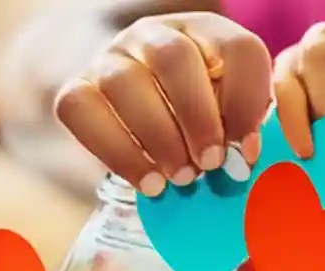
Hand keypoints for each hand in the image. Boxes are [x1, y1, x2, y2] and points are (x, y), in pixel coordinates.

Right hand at [54, 12, 271, 196]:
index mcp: (206, 33)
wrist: (148, 126)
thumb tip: (246, 155)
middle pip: (172, 58)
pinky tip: (148, 182)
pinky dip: (118, 153)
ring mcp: (111, 58)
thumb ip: (244, 128)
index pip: (234, 47)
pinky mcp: (77, 89)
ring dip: (158, 137)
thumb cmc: (201, 124)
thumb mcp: (232, 116)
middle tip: (210, 163)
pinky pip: (81, 110)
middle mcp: (155, 36)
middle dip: (196, 117)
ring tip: (180, 178)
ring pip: (124, 82)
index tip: (247, 146)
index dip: (246, 98)